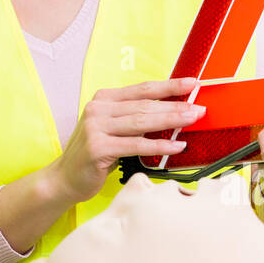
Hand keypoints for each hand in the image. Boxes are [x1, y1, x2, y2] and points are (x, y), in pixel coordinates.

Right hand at [50, 78, 203, 204]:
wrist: (65, 178)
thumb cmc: (94, 154)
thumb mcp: (112, 130)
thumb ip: (134, 119)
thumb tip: (172, 113)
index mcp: (103, 100)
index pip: (142, 89)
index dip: (169, 86)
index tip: (192, 83)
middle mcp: (98, 109)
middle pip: (144, 105)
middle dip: (175, 106)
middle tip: (198, 108)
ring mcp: (95, 127)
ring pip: (142, 122)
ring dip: (171, 120)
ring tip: (192, 120)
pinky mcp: (97, 148)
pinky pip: (136, 145)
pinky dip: (159, 147)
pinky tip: (177, 147)